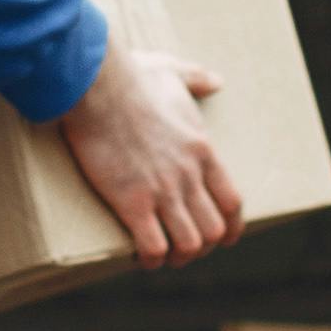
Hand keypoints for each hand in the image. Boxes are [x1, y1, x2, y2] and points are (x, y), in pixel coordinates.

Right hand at [61, 43, 244, 262]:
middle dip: (201, 247)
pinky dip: (150, 258)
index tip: (223, 237)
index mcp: (202, 150)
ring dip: (177, 257)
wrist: (98, 87)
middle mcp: (189, 176)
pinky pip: (153, 247)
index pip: (232, 202)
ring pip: (189, 245)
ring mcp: (163, 191)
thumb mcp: (172, 71)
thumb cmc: (131, 77)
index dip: (230, 227)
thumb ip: (196, 78)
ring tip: (162, 255)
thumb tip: (216, 81)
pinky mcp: (132, 202)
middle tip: (182, 247)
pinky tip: (139, 255)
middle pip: (213, 230)